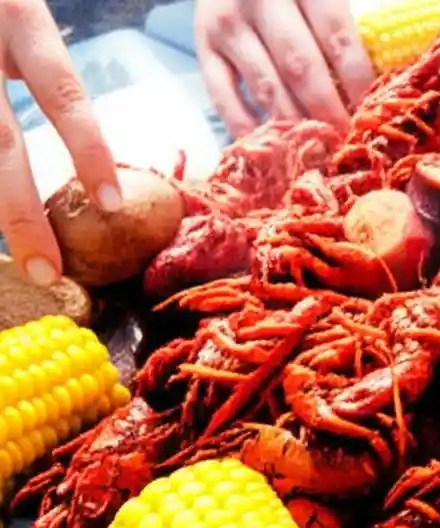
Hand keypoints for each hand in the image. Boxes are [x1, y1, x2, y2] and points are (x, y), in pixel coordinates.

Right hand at [0, 0, 118, 285]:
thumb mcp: (14, 18)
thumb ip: (35, 74)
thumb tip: (87, 173)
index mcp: (19, 16)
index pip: (61, 91)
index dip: (88, 148)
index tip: (111, 203)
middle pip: (1, 142)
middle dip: (21, 214)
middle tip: (46, 271)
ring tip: (15, 258)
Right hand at [194, 0, 376, 136]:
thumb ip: (348, 21)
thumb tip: (384, 76)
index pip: (338, 37)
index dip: (358, 82)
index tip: (373, 114)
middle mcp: (259, 0)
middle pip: (301, 67)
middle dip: (329, 112)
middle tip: (348, 143)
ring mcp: (226, 24)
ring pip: (266, 86)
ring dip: (296, 125)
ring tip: (319, 152)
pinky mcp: (201, 46)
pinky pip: (223, 96)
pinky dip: (248, 127)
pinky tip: (273, 147)